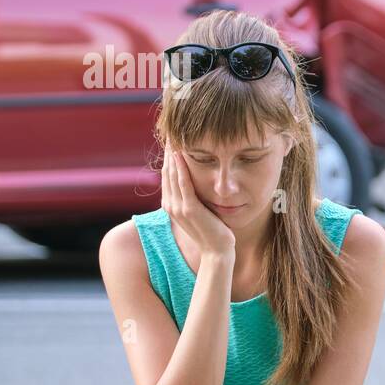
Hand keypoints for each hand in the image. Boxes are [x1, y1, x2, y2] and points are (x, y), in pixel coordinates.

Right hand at [162, 141, 235, 257]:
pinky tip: (180, 155)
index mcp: (171, 205)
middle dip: (168, 152)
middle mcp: (170, 205)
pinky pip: (183, 184)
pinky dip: (181, 168)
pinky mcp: (189, 209)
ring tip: (173, 137)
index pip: (167, 176)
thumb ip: (194, 198)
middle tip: (170, 132)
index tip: (173, 140)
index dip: (169, 158)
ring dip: (172, 156)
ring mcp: (178, 208)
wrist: (218, 252)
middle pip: (167, 172)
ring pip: (172, 175)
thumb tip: (197, 185)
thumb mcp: (200, 212)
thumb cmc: (213, 232)